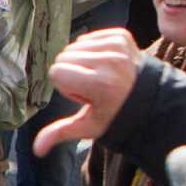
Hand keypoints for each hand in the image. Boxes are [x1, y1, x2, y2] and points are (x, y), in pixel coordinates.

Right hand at [31, 28, 141, 156]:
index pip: (56, 72)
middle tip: (94, 86)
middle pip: (64, 57)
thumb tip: (37, 150)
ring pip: (75, 46)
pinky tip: (106, 63)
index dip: (66, 86)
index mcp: (100, 84)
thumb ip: (60, 133)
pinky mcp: (122, 35)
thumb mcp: (88, 127)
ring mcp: (118, 46)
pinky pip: (89, 37)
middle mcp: (110, 61)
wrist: (149, 98)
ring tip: (102, 74)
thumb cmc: (114, 114)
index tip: (85, 95)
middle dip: (73, 72)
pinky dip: (93, 49)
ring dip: (83, 60)